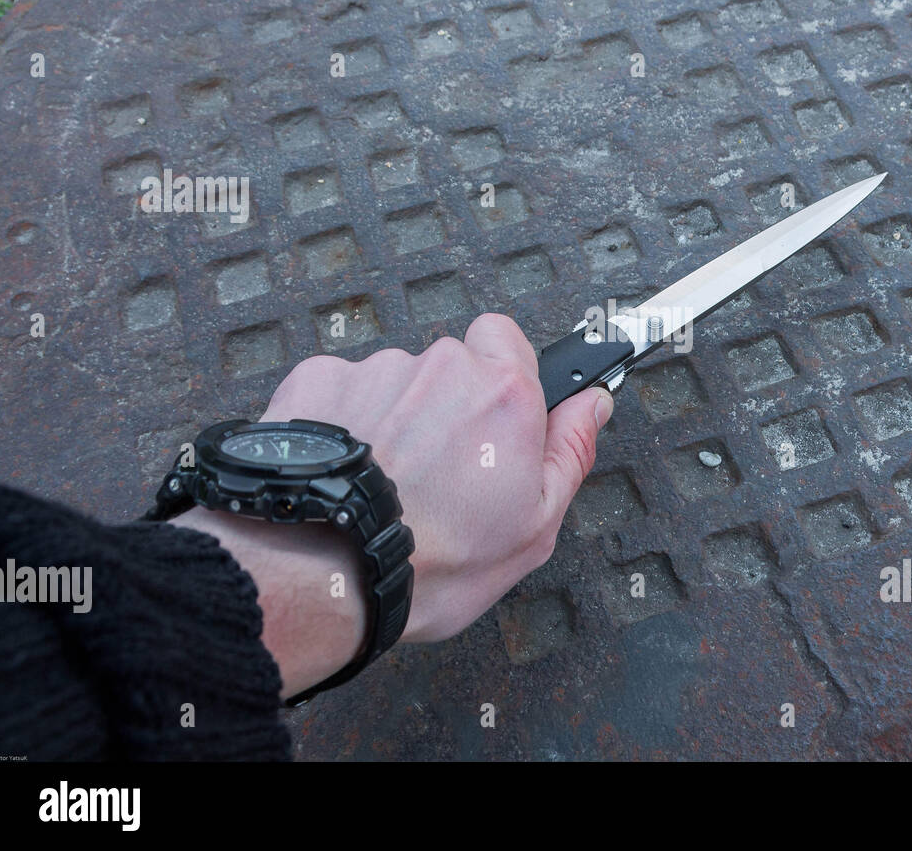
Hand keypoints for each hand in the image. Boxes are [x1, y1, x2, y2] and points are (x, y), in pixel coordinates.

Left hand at [176, 314, 612, 699]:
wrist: (326, 574)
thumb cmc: (431, 564)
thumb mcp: (534, 527)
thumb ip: (570, 452)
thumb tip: (592, 406)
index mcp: (503, 396)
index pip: (508, 338)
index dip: (502, 374)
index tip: (495, 416)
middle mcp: (442, 368)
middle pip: (450, 367)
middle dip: (447, 408)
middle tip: (439, 474)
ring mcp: (377, 371)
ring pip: (394, 382)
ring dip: (394, 419)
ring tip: (384, 485)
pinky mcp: (319, 381)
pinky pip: (341, 391)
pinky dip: (344, 423)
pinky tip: (346, 474)